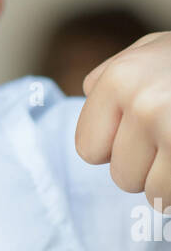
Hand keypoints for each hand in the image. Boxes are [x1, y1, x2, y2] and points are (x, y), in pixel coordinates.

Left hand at [75, 32, 170, 212]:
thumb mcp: (156, 51)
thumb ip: (116, 74)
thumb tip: (88, 91)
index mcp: (121, 76)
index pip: (88, 149)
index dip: (119, 145)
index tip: (149, 126)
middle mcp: (141, 102)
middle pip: (120, 175)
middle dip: (148, 164)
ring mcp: (169, 128)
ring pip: (148, 192)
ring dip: (168, 178)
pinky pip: (169, 199)